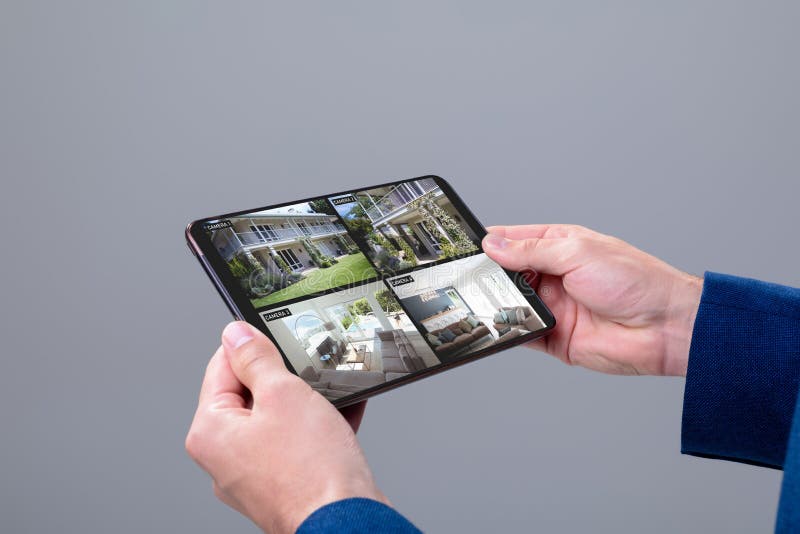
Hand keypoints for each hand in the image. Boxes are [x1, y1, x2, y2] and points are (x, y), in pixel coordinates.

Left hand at [185, 322, 386, 533]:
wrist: (346, 521)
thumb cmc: (311, 471)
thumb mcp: (283, 394)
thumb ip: (256, 358)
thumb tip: (236, 334)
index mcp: (210, 432)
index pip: (221, 368)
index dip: (251, 347)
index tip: (273, 336)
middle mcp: (224, 458)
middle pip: (250, 395)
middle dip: (284, 379)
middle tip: (307, 373)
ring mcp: (253, 475)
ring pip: (277, 419)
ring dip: (306, 402)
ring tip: (329, 397)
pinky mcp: (282, 485)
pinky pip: (296, 443)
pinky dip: (316, 426)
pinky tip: (342, 414)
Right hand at [483, 225, 702, 375]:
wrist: (664, 328)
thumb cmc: (635, 282)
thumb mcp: (577, 253)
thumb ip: (532, 250)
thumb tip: (494, 245)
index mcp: (561, 247)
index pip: (515, 240)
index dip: (491, 242)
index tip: (465, 246)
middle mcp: (555, 275)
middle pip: (508, 273)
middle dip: (488, 275)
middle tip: (465, 277)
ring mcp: (554, 306)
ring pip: (511, 303)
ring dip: (497, 303)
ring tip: (478, 300)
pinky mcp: (555, 336)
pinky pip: (522, 333)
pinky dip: (507, 330)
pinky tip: (497, 325)